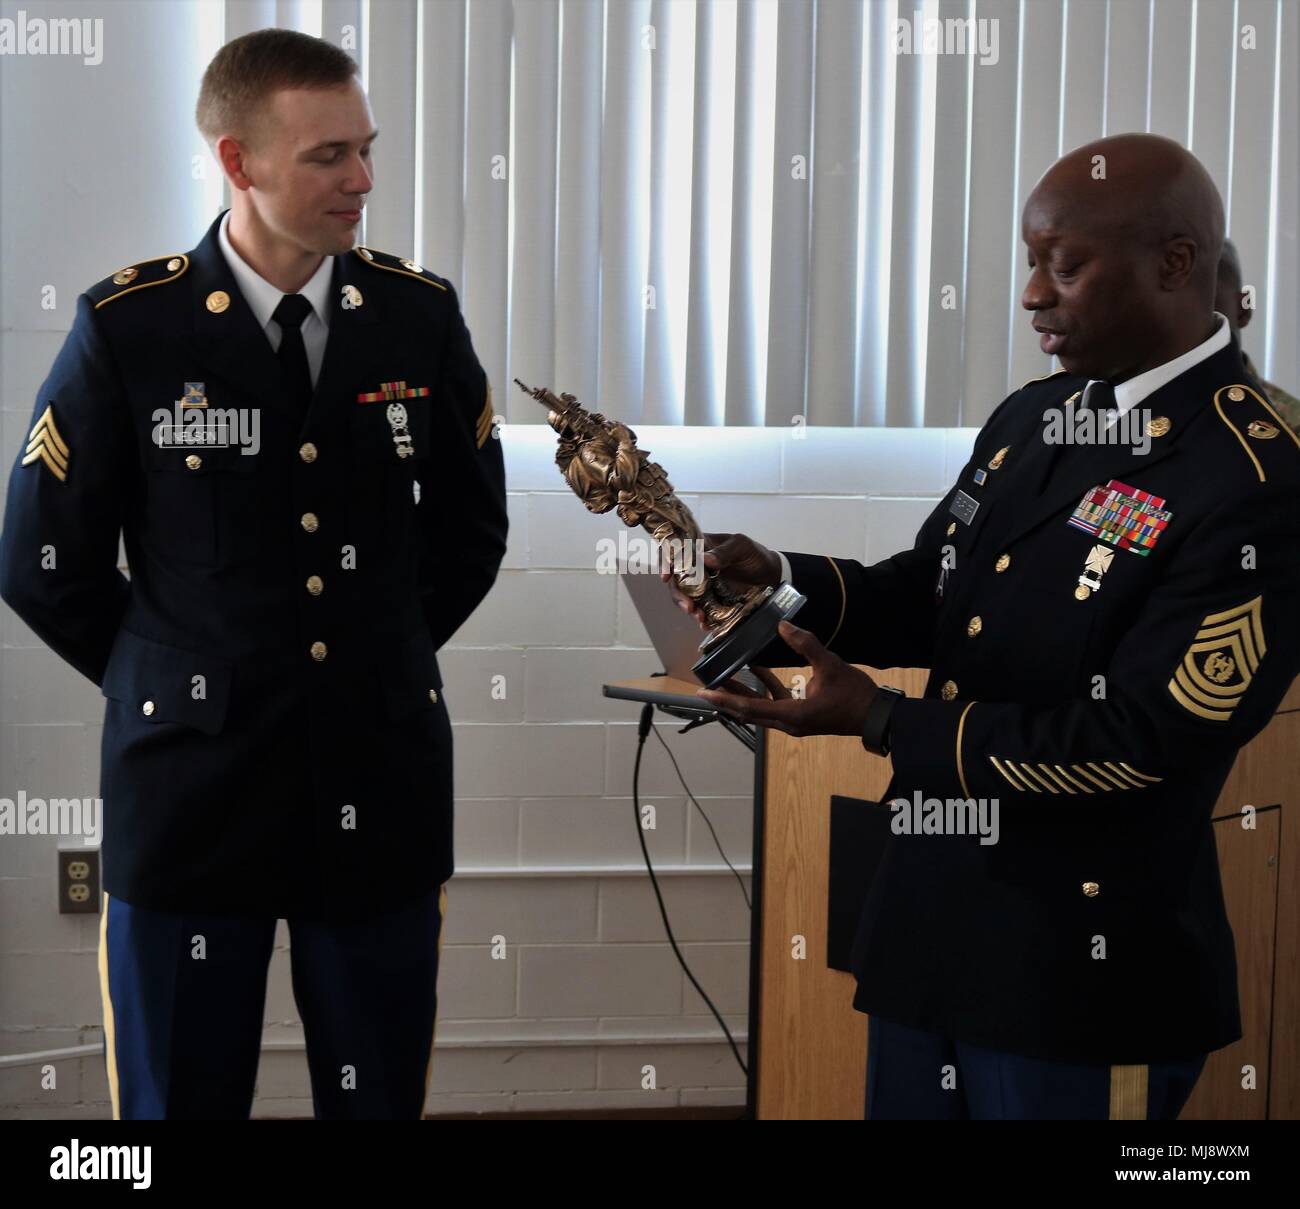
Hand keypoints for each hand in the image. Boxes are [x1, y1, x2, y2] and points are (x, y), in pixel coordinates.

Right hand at [659, 532, 781, 629]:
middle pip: (676, 580)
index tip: (666, 576)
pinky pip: (701, 611)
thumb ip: (724, 551)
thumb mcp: (742, 546)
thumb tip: (705, 558)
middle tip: (688, 606)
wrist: (771, 574)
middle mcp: (696, 567)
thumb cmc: (754, 554)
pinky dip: (701, 619)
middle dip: (678, 594)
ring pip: (686, 597)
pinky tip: (706, 624)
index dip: (665, 562)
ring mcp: (703, 586)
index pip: (674, 551)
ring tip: (699, 616)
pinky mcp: (712, 601)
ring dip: (688, 608)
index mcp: (699, 548)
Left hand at [696, 620, 878, 736]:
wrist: (875, 715)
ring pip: (758, 709)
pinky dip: (763, 688)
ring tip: (722, 678)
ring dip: (741, 694)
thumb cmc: (854, 694)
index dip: (726, 699)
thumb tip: (783, 625)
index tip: (705, 693)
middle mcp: (787, 723)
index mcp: (792, 715)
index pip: (750, 708)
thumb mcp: (830, 665)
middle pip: (748, 712)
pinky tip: (755, 669)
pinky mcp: (800, 715)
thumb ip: (805, 644)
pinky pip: (774, 702)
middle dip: (726, 699)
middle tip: (704, 687)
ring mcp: (793, 721)